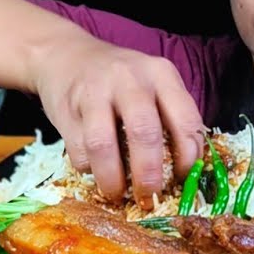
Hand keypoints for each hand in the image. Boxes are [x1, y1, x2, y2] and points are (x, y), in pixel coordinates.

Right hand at [35, 39, 205, 207]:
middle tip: (149, 198)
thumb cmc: (119, 82)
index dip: (187, 159)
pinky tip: (95, 169)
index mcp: (161, 74)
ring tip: (118, 194)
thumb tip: (184, 173)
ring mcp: (95, 92)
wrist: (66, 56)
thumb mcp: (152, 86)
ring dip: (113, 179)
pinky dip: (89, 169)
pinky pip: (79, 150)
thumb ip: (171, 119)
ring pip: (104, 145)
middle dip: (149, 175)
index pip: (186, 121)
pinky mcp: (66, 108)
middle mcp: (130, 79)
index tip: (181, 180)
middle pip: (144, 133)